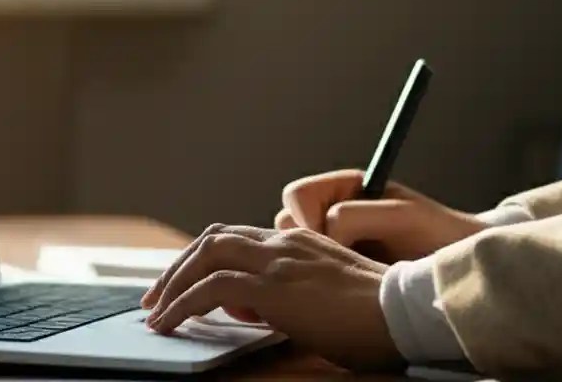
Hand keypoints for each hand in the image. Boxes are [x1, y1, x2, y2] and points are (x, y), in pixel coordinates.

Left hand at [139, 224, 401, 370]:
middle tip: (157, 297)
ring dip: (173, 284)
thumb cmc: (378, 315)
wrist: (406, 312)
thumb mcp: (327, 294)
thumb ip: (289, 292)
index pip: (236, 237)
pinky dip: (181, 304)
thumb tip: (253, 309)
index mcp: (298, 241)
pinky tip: (169, 324)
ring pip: (205, 256)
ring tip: (156, 313)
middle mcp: (283, 243)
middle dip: (178, 267)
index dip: (204, 258)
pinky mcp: (273, 288)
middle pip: (213, 239)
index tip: (186, 285)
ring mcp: (277, 262)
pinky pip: (210, 289)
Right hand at [276, 169, 487, 261]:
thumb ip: (358, 214)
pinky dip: (315, 280)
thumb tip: (328, 229)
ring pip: (293, 249)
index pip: (297, 194)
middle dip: (302, 241)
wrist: (458, 271)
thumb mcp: (402, 215)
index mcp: (344, 190)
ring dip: (309, 262)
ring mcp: (333, 244)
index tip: (326, 239)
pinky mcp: (337, 271)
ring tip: (345, 275)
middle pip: (286, 221)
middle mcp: (332, 213)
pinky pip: (307, 273)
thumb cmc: (438, 234)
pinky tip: (343, 289)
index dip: (304, 216)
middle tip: (336, 260)